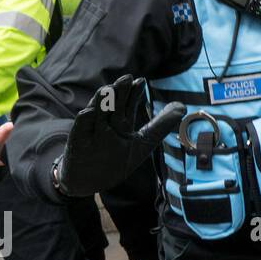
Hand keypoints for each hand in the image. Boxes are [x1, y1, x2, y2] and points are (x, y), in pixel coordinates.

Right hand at [57, 75, 181, 196]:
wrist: (87, 181)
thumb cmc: (115, 161)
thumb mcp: (142, 143)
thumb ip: (161, 125)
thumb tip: (182, 106)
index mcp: (121, 123)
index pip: (128, 105)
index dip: (134, 93)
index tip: (141, 81)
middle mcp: (106, 125)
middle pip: (113, 106)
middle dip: (120, 93)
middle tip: (126, 78)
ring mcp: (91, 134)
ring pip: (96, 115)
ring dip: (101, 102)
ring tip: (108, 89)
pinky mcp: (78, 145)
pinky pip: (80, 132)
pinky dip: (84, 122)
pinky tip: (88, 112)